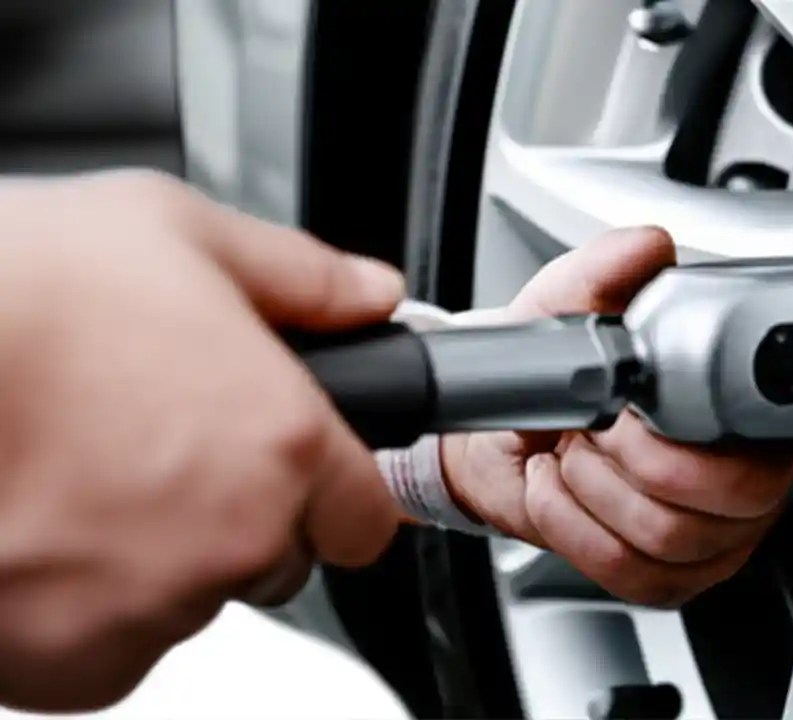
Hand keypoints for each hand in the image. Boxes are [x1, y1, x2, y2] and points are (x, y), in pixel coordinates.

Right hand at [0, 170, 403, 710]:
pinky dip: (80, 608)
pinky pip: (106, 650)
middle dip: (236, 516)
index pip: (366, 517)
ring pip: (186, 602)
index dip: (335, 492)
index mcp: (282, 441)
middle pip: (275, 558)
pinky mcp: (71, 665)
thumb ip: (303, 278)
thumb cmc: (12, 290)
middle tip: (155, 450)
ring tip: (77, 476)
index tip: (303, 475)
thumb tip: (371, 293)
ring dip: (152, 559)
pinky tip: (38, 528)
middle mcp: (233, 537)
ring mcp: (151, 608)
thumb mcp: (177, 230)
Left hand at [441, 227, 792, 607]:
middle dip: (649, 453)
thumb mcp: (570, 303)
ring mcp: (708, 534)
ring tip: (582, 448)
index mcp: (744, 399)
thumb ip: (607, 267)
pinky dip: (571, 520)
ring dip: (599, 483)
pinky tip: (563, 487)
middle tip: (611, 421)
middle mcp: (742, 472)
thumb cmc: (557, 375)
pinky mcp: (663, 578)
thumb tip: (647, 246)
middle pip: (740, 491)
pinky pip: (626, 566)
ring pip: (675, 532)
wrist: (502, 436)